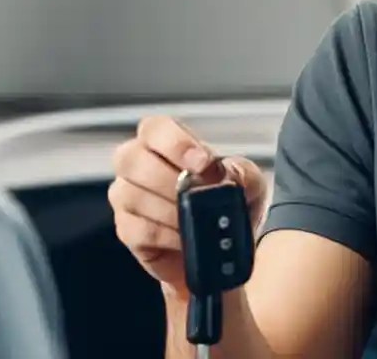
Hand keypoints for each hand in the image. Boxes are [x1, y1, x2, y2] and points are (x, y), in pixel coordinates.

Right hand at [109, 115, 269, 296]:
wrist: (220, 248)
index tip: (203, 163)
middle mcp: (138, 165)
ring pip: (133, 195)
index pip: (155, 128)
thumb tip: (228, 174)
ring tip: (196, 220)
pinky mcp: (127, 231)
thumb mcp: (249, 185)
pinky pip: (138, 230)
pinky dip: (167, 235)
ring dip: (171, 210)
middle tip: (198, 195)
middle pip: (132, 158)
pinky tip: (185, 238)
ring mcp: (127, 198)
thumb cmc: (226, 206)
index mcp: (166, 144)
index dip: (175, 142)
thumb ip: (243, 173)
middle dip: (169, 179)